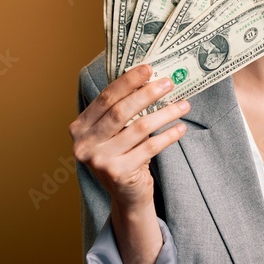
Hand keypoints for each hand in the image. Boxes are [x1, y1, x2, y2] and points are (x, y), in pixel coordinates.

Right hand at [69, 64, 190, 210]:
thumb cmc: (124, 155)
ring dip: (165, 113)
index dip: (127, 81)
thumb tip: (150, 78)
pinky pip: (150, 147)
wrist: (127, 196)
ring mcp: (99, 161)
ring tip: (183, 105)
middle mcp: (84, 144)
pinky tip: (181, 128)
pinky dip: (169, 135)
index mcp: (79, 128)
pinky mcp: (118, 173)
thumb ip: (122, 110)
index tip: (148, 68)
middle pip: (120, 111)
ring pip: (139, 128)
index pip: (105, 98)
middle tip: (169, 82)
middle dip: (147, 93)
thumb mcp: (115, 132)